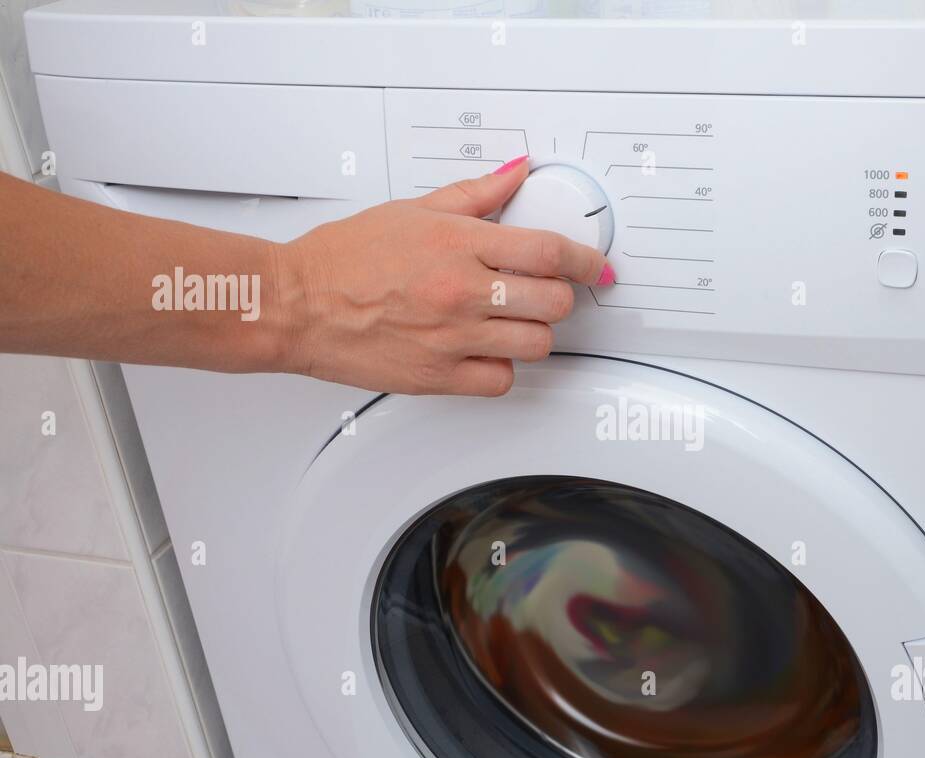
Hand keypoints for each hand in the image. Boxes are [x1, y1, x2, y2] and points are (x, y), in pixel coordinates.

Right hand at [269, 157, 612, 395]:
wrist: (296, 303)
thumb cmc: (343, 259)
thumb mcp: (413, 210)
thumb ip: (475, 195)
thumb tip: (516, 174)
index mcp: (458, 243)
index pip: (549, 252)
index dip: (584, 260)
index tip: (594, 265)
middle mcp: (461, 290)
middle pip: (553, 301)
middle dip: (560, 296)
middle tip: (547, 292)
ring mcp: (452, 337)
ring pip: (536, 343)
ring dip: (534, 332)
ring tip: (513, 321)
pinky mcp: (438, 376)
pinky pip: (501, 380)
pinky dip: (502, 368)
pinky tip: (486, 351)